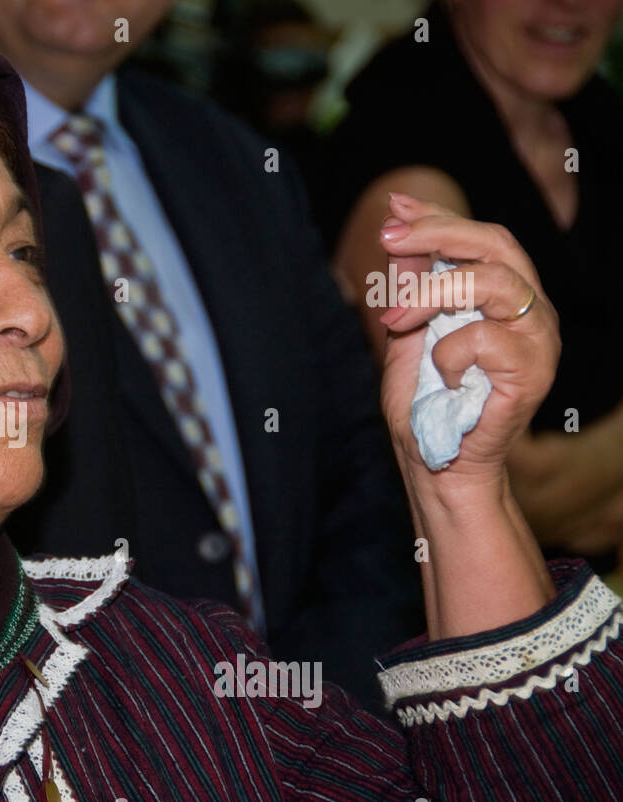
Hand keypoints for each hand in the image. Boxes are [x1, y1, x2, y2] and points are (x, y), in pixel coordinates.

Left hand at [376, 193, 559, 498]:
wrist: (437, 468)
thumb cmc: (424, 408)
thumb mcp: (406, 337)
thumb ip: (409, 290)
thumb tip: (401, 241)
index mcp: (506, 299)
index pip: (482, 240)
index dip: (439, 217)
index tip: (395, 207)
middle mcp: (531, 312)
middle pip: (496, 244)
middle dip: (438, 233)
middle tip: (388, 240)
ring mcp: (538, 340)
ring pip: (496, 281)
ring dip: (434, 293)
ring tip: (396, 319)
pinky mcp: (534, 372)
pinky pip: (485, 338)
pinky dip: (448, 354)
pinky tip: (440, 377)